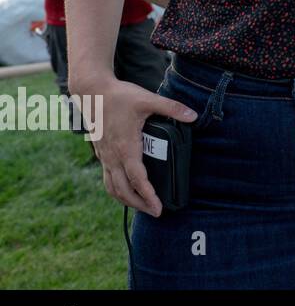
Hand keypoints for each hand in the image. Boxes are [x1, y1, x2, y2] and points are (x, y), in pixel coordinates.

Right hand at [81, 74, 197, 217]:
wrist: (92, 93)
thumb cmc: (119, 96)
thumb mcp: (148, 99)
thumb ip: (171, 107)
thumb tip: (193, 115)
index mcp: (125, 147)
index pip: (137, 179)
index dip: (148, 195)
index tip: (159, 207)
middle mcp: (112, 156)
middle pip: (123, 190)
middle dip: (139, 204)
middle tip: (156, 212)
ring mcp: (105, 157)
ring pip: (112, 188)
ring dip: (127, 201)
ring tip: (143, 207)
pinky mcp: (102, 154)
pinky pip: (108, 179)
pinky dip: (118, 190)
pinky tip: (128, 191)